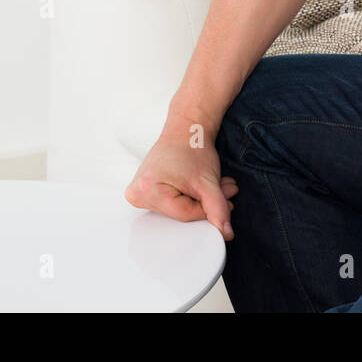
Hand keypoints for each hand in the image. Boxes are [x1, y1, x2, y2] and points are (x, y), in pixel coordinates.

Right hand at [124, 120, 238, 240]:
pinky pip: (172, 204)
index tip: (225, 198)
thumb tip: (225, 232)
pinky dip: (190, 197)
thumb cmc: (192, 148)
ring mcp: (138, 193)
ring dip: (200, 199)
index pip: (185, 215)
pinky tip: (198, 184)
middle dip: (206, 203)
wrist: (186, 129)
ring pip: (179, 210)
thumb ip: (218, 209)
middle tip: (223, 188)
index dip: (209, 208)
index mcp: (147, 191)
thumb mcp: (208, 181)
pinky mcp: (145, 191)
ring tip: (210, 182)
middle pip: (180, 214)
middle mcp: (136, 194)